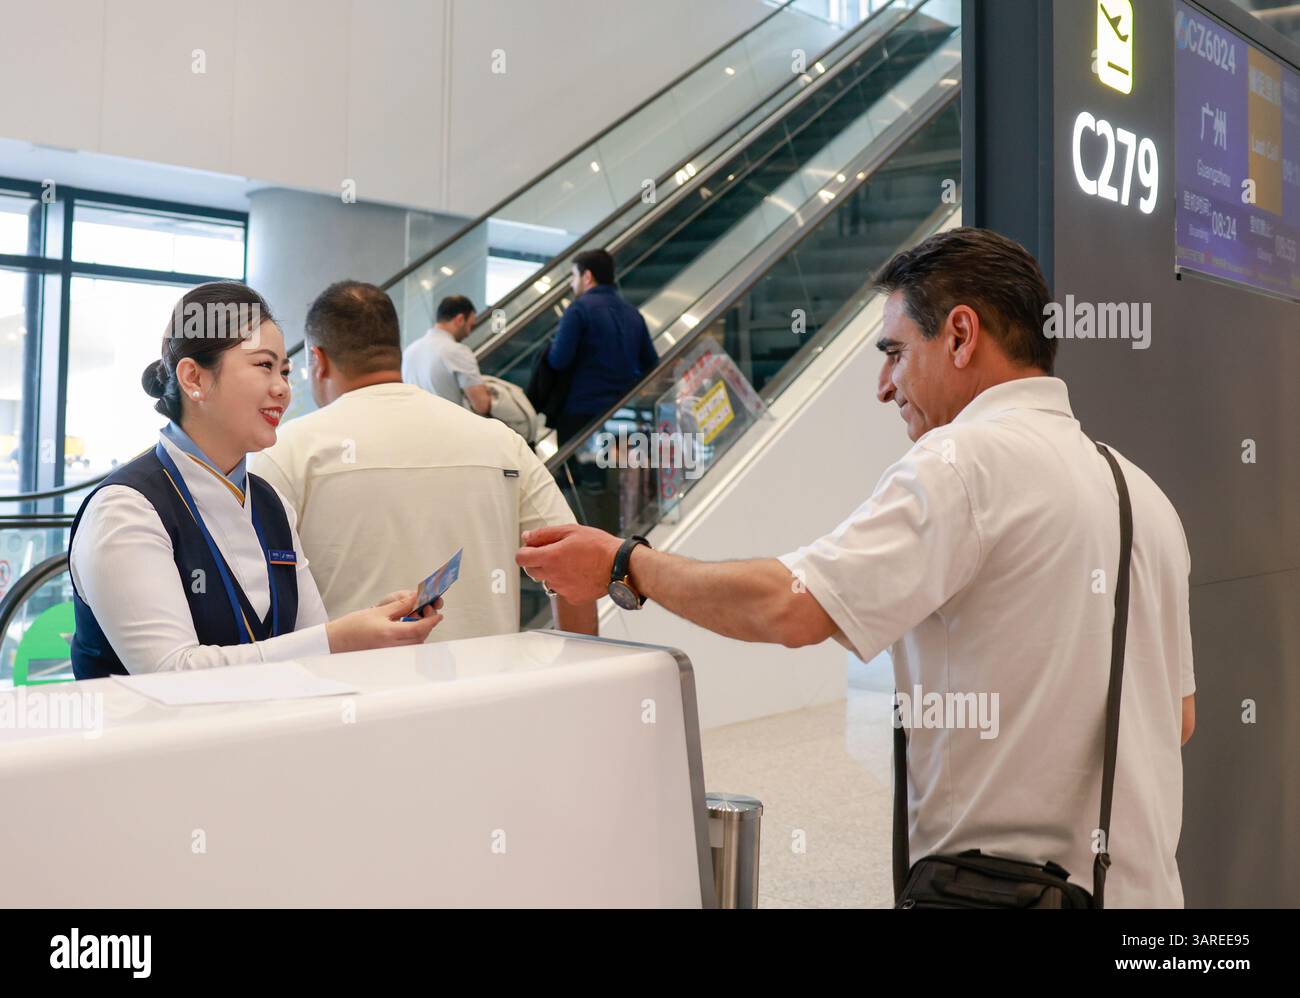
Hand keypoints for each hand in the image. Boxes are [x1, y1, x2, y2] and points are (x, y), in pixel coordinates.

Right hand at [326, 591, 441, 653]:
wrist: (335, 643)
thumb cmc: (351, 627)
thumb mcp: (378, 611)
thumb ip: (400, 606)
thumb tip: (417, 598)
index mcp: (388, 634)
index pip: (418, 629)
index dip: (431, 621)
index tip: (438, 614)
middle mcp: (391, 647)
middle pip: (419, 637)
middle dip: (427, 624)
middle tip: (427, 611)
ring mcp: (390, 654)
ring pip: (415, 643)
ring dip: (420, 631)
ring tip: (416, 617)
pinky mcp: (388, 656)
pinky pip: (406, 648)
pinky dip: (412, 638)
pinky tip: (407, 628)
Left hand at [516, 524, 621, 602]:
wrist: (619, 565)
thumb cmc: (598, 546)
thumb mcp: (571, 531)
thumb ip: (544, 534)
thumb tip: (527, 537)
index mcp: (550, 557)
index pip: (521, 558)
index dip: (525, 551)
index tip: (532, 548)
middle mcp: (553, 576)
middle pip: (531, 571)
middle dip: (537, 561)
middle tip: (554, 553)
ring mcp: (562, 589)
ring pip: (547, 580)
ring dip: (553, 572)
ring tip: (572, 563)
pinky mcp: (572, 598)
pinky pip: (562, 590)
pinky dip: (566, 583)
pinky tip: (579, 573)